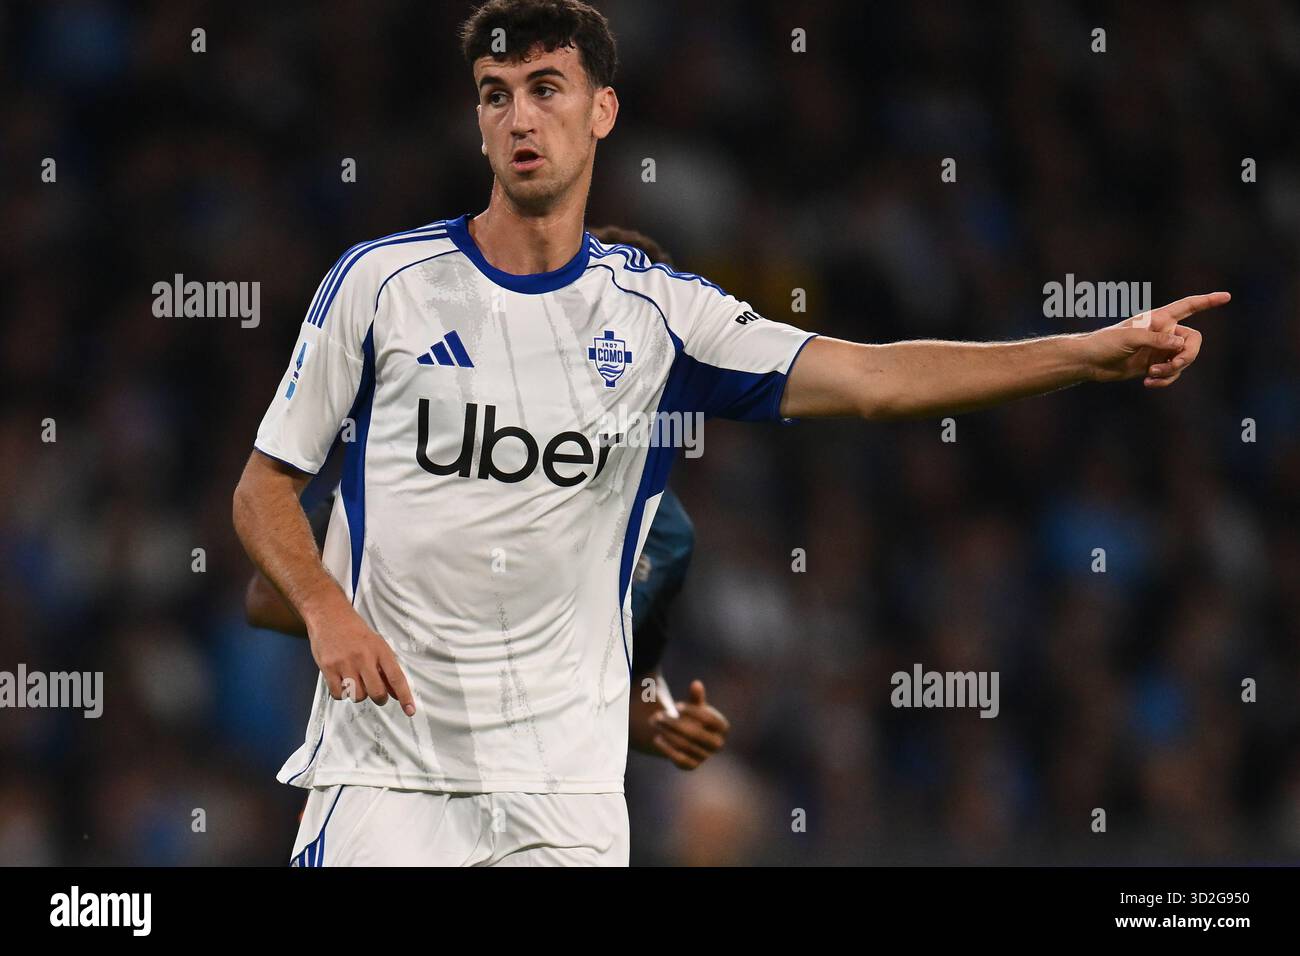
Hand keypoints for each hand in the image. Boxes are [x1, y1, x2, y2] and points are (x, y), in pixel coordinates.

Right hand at [306, 596, 415, 715]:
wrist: (329, 615)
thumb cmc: (356, 632)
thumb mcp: (376, 644)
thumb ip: (386, 669)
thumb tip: (397, 694)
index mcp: (380, 650)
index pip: (396, 677)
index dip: (404, 696)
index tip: (410, 711)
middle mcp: (364, 657)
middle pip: (377, 692)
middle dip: (379, 698)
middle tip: (376, 693)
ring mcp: (345, 663)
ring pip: (358, 696)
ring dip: (359, 694)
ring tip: (355, 680)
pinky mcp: (328, 668)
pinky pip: (339, 694)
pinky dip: (342, 693)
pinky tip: (342, 681)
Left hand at [650, 680, 730, 770]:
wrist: (687, 737)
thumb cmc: (693, 716)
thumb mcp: (695, 705)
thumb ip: (696, 696)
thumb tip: (696, 684)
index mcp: (722, 727)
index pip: (709, 719)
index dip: (692, 711)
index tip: (675, 705)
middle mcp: (717, 744)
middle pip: (696, 734)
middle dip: (675, 724)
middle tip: (658, 715)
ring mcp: (706, 756)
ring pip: (685, 746)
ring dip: (668, 734)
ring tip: (655, 722)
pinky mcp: (692, 765)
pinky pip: (680, 759)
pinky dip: (667, 749)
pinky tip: (657, 738)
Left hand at [1083, 292, 1228, 387]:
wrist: (1090, 361)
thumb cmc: (1105, 342)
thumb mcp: (1131, 338)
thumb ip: (1157, 340)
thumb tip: (1180, 345)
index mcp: (1159, 318)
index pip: (1188, 307)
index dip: (1207, 301)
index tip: (1227, 297)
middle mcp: (1163, 332)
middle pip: (1193, 341)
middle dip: (1187, 356)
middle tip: (1174, 365)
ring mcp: (1160, 350)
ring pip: (1183, 360)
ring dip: (1172, 371)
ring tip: (1151, 375)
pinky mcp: (1154, 365)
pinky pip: (1172, 373)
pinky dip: (1165, 379)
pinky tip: (1148, 383)